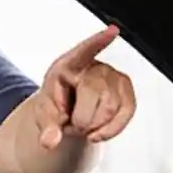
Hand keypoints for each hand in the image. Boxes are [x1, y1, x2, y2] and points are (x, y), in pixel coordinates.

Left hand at [35, 24, 135, 147]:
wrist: (68, 114)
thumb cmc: (56, 105)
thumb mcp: (44, 116)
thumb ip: (46, 129)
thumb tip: (49, 141)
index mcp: (69, 65)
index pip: (84, 50)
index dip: (99, 41)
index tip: (112, 31)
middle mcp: (94, 67)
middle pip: (96, 92)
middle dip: (83, 119)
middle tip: (73, 125)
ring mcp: (114, 77)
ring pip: (112, 106)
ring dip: (96, 126)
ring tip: (84, 126)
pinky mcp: (127, 92)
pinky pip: (126, 113)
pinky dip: (111, 130)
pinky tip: (99, 133)